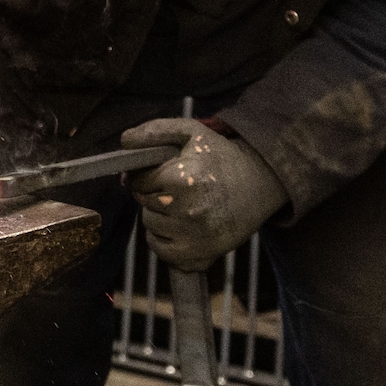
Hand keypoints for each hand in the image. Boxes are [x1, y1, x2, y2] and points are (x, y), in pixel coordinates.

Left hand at [119, 118, 286, 272]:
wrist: (261, 182)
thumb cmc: (222, 156)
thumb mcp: (191, 132)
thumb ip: (154, 131)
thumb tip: (124, 141)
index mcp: (182, 178)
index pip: (138, 181)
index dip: (145, 175)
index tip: (162, 173)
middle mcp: (188, 209)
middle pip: (143, 203)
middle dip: (153, 193)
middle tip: (176, 187)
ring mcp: (195, 235)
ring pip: (150, 226)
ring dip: (159, 215)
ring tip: (183, 204)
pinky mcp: (202, 254)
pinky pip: (162, 251)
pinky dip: (165, 240)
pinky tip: (181, 225)